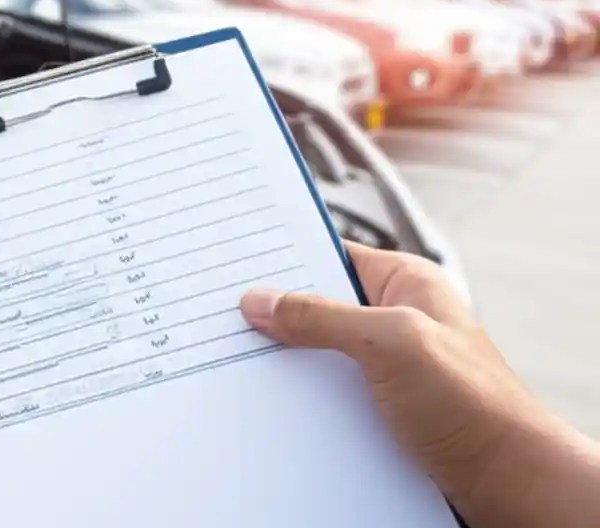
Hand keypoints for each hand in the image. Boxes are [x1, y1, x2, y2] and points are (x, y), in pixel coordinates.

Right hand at [240, 242, 599, 527]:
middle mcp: (394, 317)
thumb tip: (260, 301)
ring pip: (316, 352)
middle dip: (276, 315)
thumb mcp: (391, 343)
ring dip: (287, 362)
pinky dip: (301, 396)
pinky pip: (325, 390)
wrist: (506, 479)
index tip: (235, 266)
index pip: (329, 253)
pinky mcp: (379, 404)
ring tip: (242, 364)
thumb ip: (322, 317)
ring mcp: (386, 363)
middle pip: (315, 304)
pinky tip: (275, 403)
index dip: (283, 258)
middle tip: (226, 320)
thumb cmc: (472, 403)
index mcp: (406, 283)